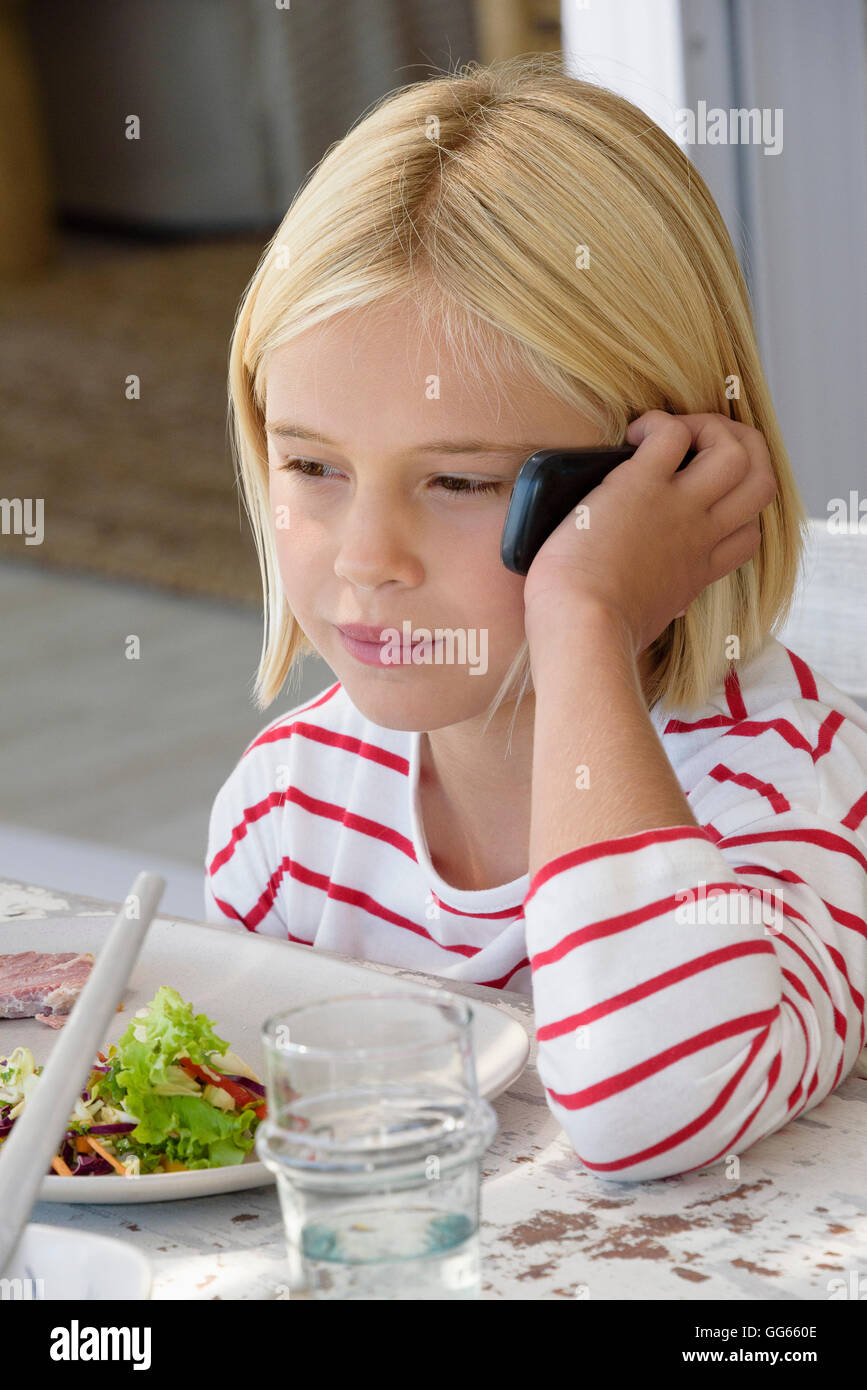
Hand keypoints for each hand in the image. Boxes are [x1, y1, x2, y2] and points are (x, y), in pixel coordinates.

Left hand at [522, 411, 777, 657]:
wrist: (582, 631)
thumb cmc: (595, 637)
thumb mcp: (644, 624)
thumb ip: (653, 606)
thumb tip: (640, 607)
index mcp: (696, 571)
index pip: (748, 535)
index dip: (737, 510)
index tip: (700, 502)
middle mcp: (699, 536)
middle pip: (762, 482)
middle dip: (745, 451)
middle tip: (702, 446)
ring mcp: (678, 509)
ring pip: (737, 452)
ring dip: (710, 429)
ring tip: (673, 433)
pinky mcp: (642, 486)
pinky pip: (672, 433)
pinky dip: (658, 423)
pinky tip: (632, 435)